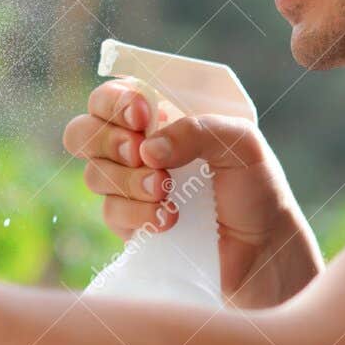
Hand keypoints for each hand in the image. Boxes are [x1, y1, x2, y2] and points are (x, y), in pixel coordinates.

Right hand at [62, 79, 321, 306]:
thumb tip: (147, 149)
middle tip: (141, 153)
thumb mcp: (241, 143)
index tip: (141, 115)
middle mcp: (135, 148)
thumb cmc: (255, 185)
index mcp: (158, 117)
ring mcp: (128, 187)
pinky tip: (169, 219)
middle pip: (81, 132)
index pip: (111, 97)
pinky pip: (111, 212)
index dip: (114, 101)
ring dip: (128, 180)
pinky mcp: (130, 224)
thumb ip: (197, 130)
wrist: (262, 247)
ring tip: (165, 190)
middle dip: (107, 140)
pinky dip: (138, 213)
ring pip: (94, 174)